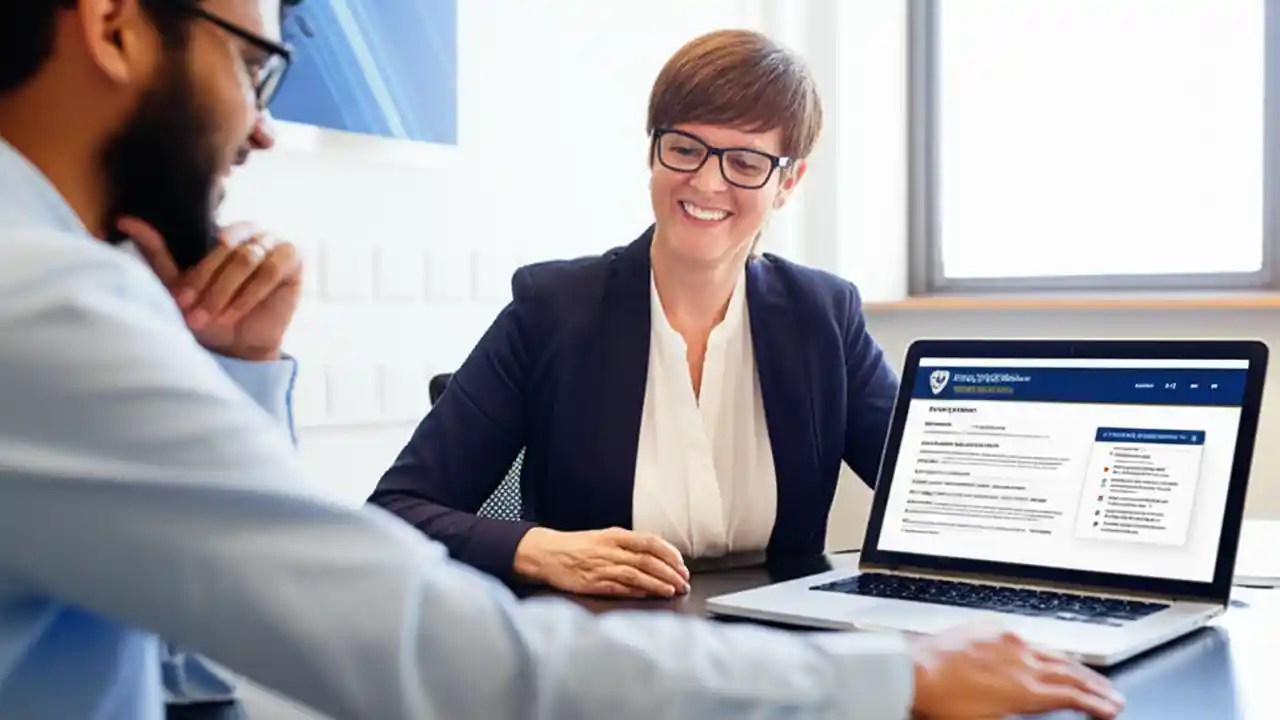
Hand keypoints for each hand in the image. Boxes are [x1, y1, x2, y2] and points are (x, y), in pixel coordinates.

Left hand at [121, 218, 301, 361]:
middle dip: (209, 286)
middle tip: (194, 314)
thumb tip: (125, 221)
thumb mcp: (180, 284)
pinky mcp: (293, 258)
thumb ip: (157, 251)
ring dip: (227, 293)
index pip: (207, 242)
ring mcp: (274, 241)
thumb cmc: (210, 312)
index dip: (195, 274)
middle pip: (227, 249)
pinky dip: (250, 296)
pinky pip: (270, 272)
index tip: (179, 301)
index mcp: (223, 231)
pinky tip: (235, 315)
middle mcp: (250, 230)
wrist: (241, 344)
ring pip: (246, 260)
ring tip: (214, 318)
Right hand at [514, 527, 691, 597]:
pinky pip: (619, 587)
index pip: (650, 542)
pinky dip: (636, 591)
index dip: (669, 553)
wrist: (547, 553)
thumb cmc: (577, 547)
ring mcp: (602, 566)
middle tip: (684, 581)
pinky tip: (648, 595)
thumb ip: (628, 547)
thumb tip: (656, 558)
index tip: (682, 564)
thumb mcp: (604, 538)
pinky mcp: (592, 582)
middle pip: (648, 560)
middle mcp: (611, 549)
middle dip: (670, 572)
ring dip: (658, 584)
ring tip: (672, 590)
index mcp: (615, 535)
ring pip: (637, 574)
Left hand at [909, 626, 1123, 718]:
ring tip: (1090, 676)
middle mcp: (1022, 661)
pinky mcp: (991, 628)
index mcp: (1025, 690)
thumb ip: (1020, 716)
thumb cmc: (943, 704)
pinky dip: (1043, 650)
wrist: (912, 672)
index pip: (1072, 696)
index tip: (1112, 708)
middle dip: (1095, 685)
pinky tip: (1046, 654)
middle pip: (1069, 672)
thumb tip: (1041, 707)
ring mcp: (1008, 641)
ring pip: (1051, 653)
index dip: (1096, 704)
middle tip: (1112, 694)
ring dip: (1074, 666)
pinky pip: (1025, 639)